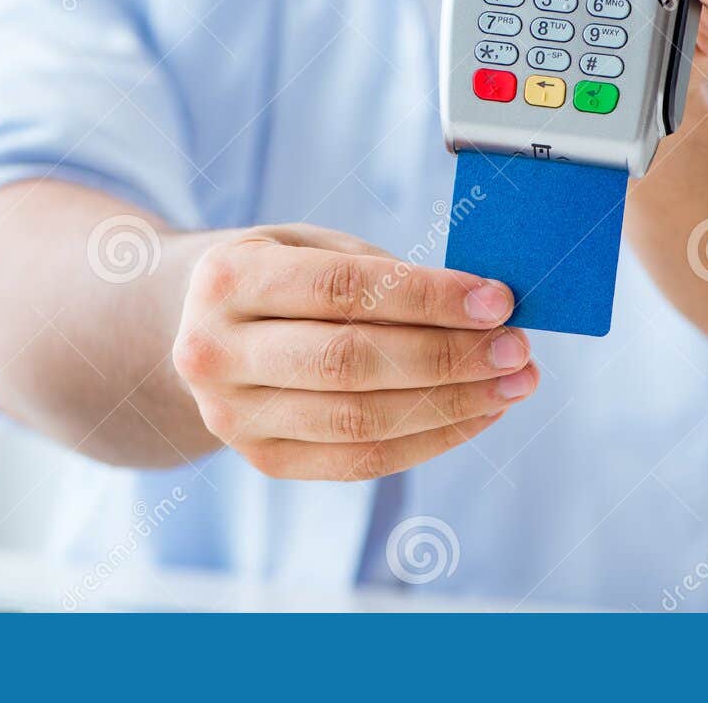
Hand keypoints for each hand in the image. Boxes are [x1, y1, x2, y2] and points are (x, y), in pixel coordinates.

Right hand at [171, 223, 536, 480]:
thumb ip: (379, 270)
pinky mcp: (262, 460)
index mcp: (227, 279)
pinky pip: (360, 462)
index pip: (342, 290)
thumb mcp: (308, 245)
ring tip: (512, 384)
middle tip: (516, 347)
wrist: (191, 329)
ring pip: (360, 421)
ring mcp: (233, 416)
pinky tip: (477, 414)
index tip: (497, 300)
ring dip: (452, 404)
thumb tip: (481, 306)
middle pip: (350, 362)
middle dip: (447, 355)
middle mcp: (215, 352)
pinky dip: (430, 440)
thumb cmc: (275, 276)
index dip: (427, 297)